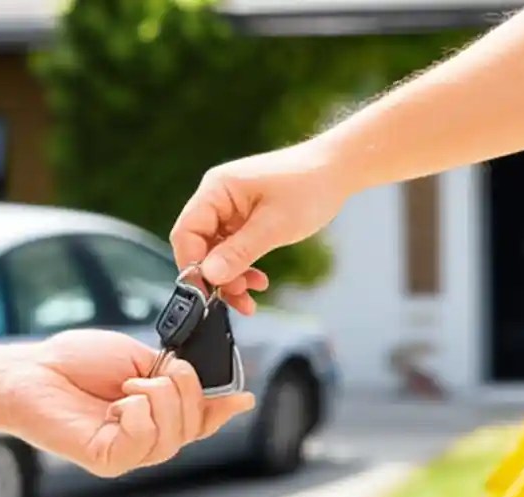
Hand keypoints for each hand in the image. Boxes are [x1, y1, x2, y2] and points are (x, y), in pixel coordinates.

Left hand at [1, 330, 254, 477]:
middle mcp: (146, 439)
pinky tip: (116, 405)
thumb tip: (217, 388)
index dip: (223, 412)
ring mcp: (129, 453)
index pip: (201, 423)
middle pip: (193, 427)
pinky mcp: (108, 460)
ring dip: (157, 398)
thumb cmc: (76, 363)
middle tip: (154, 372)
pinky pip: (143, 440)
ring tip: (127, 387)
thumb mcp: (139, 361)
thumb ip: (174, 378)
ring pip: (173, 435)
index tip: (243, 398)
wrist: (31, 370)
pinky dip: (136, 413)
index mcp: (157, 415)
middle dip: (183, 389)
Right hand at [170, 141, 352, 313]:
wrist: (336, 171)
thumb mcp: (274, 226)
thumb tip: (208, 276)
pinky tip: (258, 281)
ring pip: (216, 253)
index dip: (192, 266)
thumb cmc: (309, 187)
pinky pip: (233, 250)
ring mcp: (231, 210)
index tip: (208, 293)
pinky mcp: (245, 220)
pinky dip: (242, 268)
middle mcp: (217, 198)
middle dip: (216, 277)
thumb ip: (239, 252)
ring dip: (231, 277)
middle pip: (199, 247)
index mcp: (216, 190)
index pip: (186, 233)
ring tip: (251, 296)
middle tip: (239, 299)